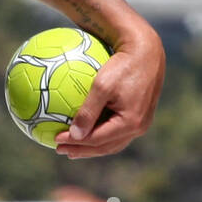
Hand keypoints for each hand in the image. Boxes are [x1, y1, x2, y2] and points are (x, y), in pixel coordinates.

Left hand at [55, 28, 164, 157]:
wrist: (146, 50)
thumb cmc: (122, 65)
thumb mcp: (101, 86)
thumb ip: (88, 112)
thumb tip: (73, 135)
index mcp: (130, 123)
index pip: (97, 140)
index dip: (75, 142)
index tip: (55, 139)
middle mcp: (139, 127)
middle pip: (105, 146)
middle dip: (82, 150)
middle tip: (60, 149)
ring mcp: (142, 122)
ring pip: (113, 142)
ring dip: (92, 146)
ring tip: (73, 146)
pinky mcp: (141, 114)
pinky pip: (118, 130)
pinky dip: (101, 134)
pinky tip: (89, 129)